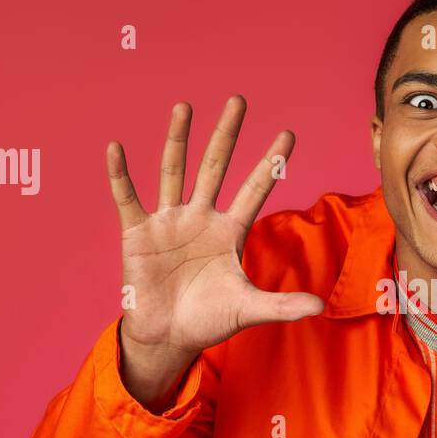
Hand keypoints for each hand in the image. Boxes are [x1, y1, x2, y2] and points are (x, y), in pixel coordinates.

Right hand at [108, 96, 323, 366]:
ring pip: (174, 170)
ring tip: (184, 107)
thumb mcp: (248, 309)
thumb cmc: (209, 320)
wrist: (169, 336)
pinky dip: (120, 174)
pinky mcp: (138, 232)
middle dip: (227, 135)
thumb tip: (321, 308)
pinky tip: (116, 148)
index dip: (270, 164)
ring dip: (177, 139)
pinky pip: (128, 197)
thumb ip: (282, 305)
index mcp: (230, 231)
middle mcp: (201, 217)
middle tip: (238, 100)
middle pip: (215, 166)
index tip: (288, 134)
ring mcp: (169, 221)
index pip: (254, 189)